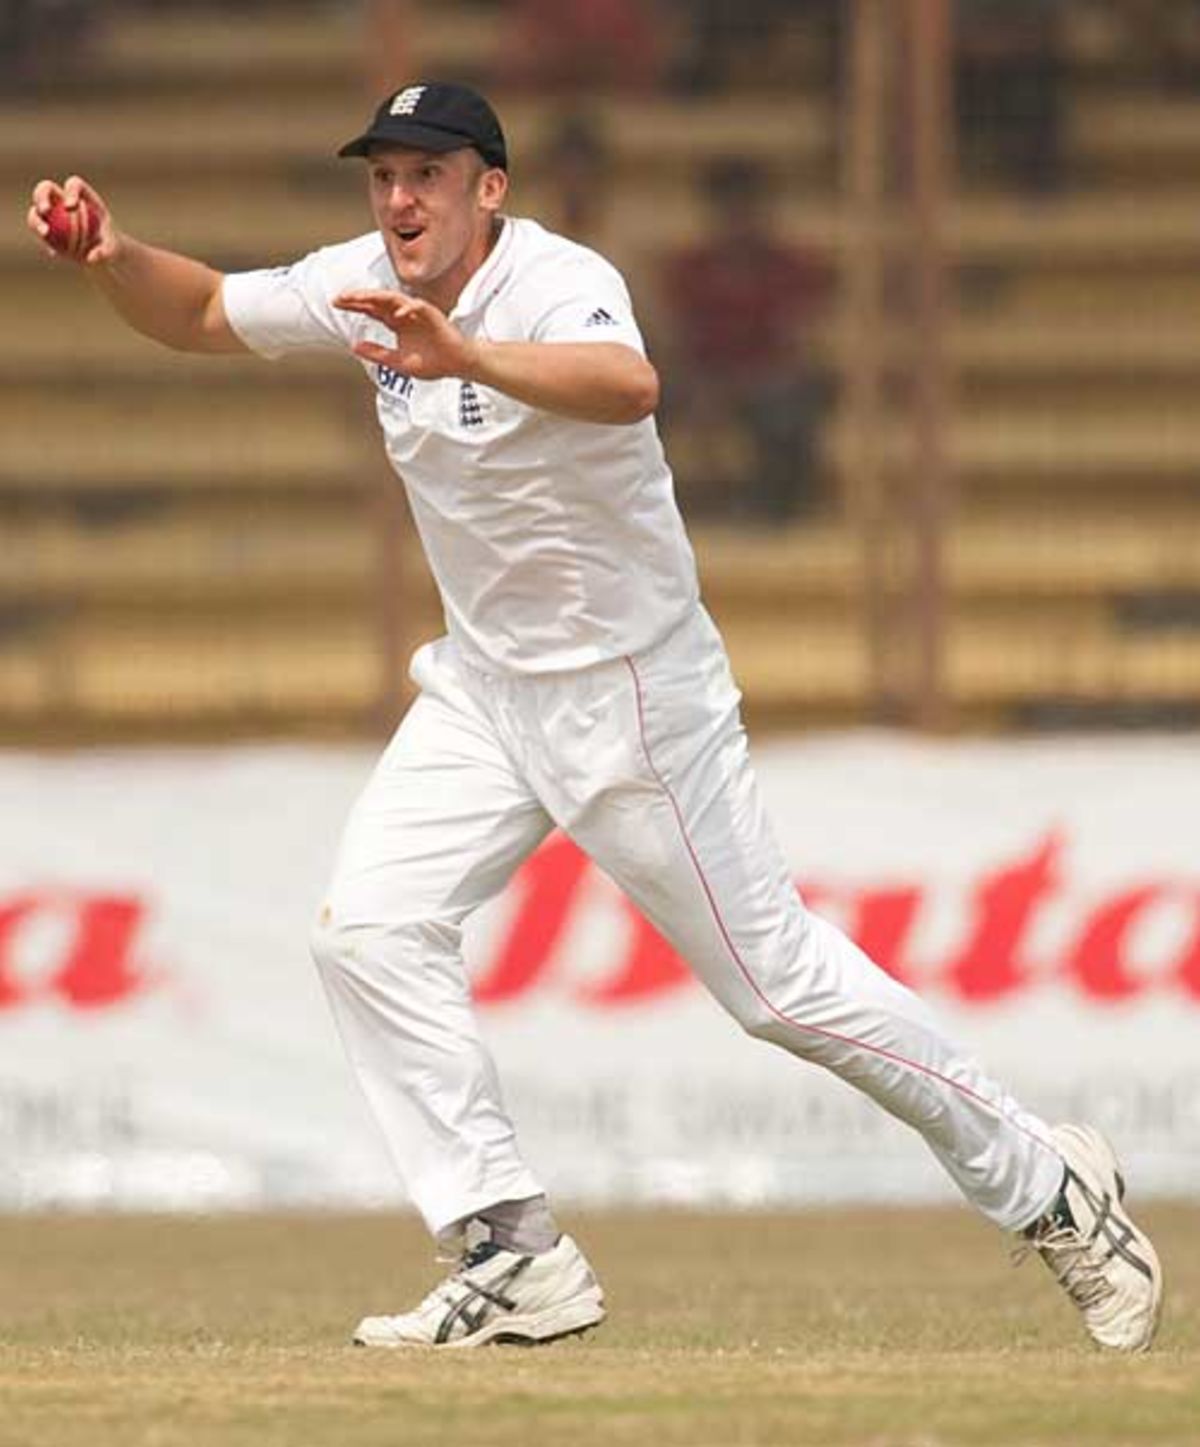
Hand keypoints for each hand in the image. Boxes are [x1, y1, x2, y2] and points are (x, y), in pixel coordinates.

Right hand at [26, 175, 119, 264]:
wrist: (101, 254)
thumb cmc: (110, 246)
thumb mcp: (113, 250)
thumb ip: (105, 252)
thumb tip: (91, 258)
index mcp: (82, 194)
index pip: (74, 185)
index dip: (70, 190)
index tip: (71, 207)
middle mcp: (62, 199)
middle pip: (46, 188)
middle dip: (42, 196)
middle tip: (46, 211)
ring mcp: (51, 212)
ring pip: (36, 210)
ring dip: (36, 219)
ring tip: (45, 233)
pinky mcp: (45, 226)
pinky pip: (38, 230)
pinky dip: (43, 239)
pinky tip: (52, 251)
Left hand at [333, 290, 476, 380]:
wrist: (457, 365)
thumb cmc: (433, 363)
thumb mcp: (398, 362)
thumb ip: (377, 354)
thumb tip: (354, 347)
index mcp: (396, 324)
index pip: (371, 310)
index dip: (354, 306)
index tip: (336, 304)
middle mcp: (404, 314)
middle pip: (377, 301)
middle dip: (358, 298)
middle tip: (340, 297)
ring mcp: (417, 312)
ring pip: (393, 299)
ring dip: (376, 297)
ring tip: (360, 298)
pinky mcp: (432, 315)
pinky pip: (418, 307)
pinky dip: (407, 309)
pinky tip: (397, 313)